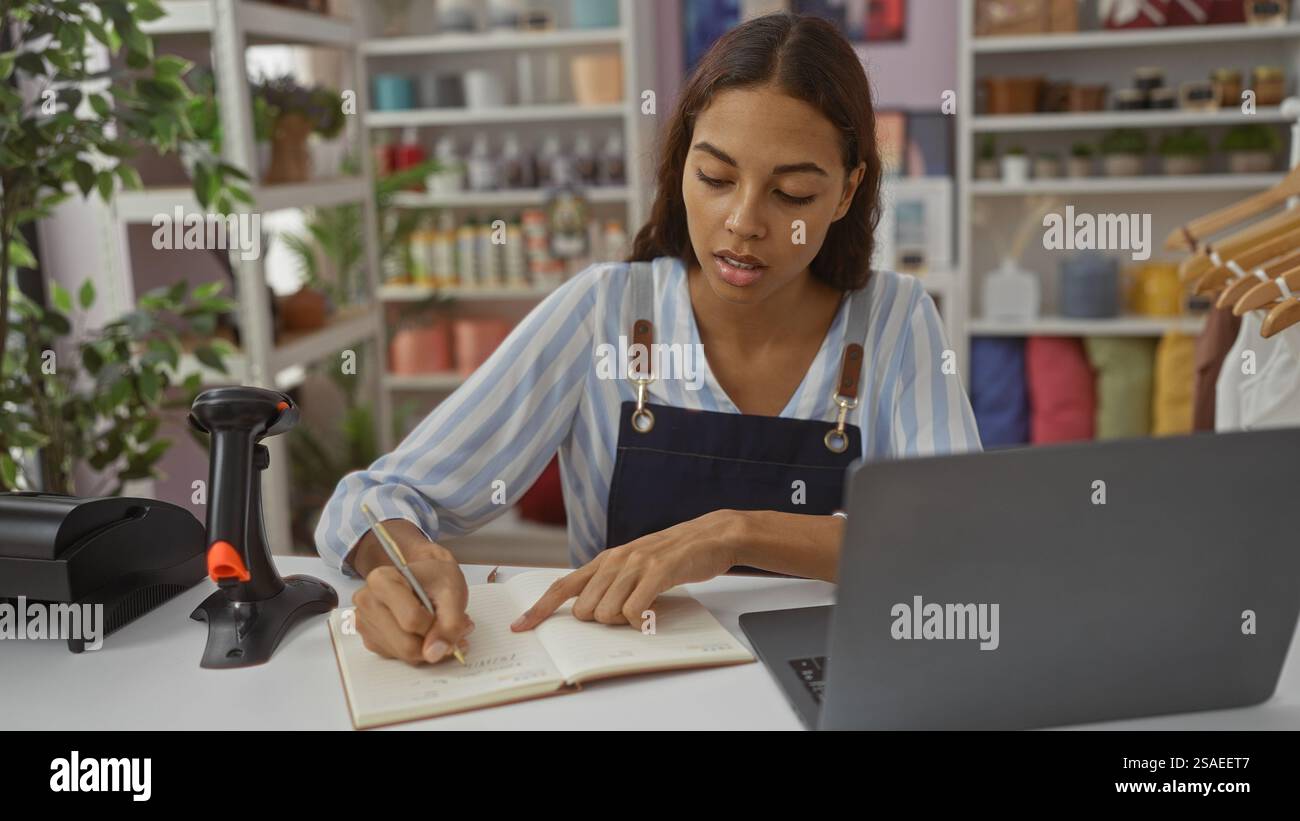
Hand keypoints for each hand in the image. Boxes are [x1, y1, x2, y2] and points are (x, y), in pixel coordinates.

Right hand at [351, 530, 472, 664]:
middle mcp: (367, 601)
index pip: (411, 620)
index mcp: (381, 580)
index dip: (436, 624)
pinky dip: (418, 651)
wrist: (429, 579)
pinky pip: (399, 657)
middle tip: (447, 627)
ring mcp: (366, 623)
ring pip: (404, 655)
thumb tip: (435, 653)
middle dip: (432, 641)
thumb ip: (450, 623)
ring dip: (427, 647)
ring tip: (437, 627)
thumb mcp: (453, 592)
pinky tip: (423, 633)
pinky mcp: (371, 640)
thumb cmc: (437, 579)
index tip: (443, 615)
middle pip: (406, 644)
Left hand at [511, 509, 744, 630]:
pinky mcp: (658, 572)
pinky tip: (652, 613)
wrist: (709, 536)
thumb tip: (588, 612)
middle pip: (584, 609)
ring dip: (621, 621)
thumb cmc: (671, 556)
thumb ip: (609, 583)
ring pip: (605, 612)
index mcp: (605, 560)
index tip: (520, 627)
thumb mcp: (633, 565)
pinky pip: (633, 610)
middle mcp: (614, 560)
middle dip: (600, 622)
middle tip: (626, 612)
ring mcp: (636, 565)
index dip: (539, 609)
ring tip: (643, 609)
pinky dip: (639, 620)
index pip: (562, 587)